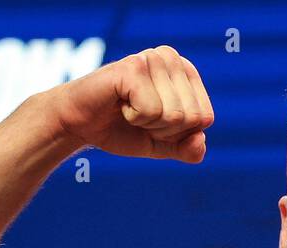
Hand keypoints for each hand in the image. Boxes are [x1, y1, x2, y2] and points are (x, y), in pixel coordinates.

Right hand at [49, 46, 213, 160]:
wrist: (80, 125)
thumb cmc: (122, 129)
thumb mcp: (163, 145)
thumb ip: (189, 149)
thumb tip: (200, 140)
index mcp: (186, 71)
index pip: (205, 118)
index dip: (178, 133)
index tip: (154, 121)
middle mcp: (171, 58)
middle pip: (192, 117)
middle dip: (164, 130)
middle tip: (138, 116)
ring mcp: (152, 58)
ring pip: (174, 115)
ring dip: (148, 123)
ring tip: (128, 108)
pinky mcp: (133, 67)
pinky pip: (151, 111)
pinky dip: (134, 117)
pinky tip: (119, 103)